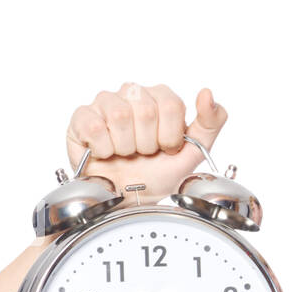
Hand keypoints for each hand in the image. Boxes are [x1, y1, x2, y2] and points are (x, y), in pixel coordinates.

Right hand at [65, 82, 227, 203]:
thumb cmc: (159, 174)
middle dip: (148, 143)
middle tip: (144, 154)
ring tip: (126, 154)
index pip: (171, 104)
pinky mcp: (82, 116)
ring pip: (119, 116)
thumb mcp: (194, 152)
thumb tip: (207, 94)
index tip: (165, 149)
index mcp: (161, 97)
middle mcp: (133, 93)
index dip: (169, 136)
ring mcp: (106, 102)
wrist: (129, 198)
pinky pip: (95, 127)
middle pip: (145, 110)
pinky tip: (107, 153)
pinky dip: (104, 149)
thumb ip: (210, 123)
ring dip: (126, 147)